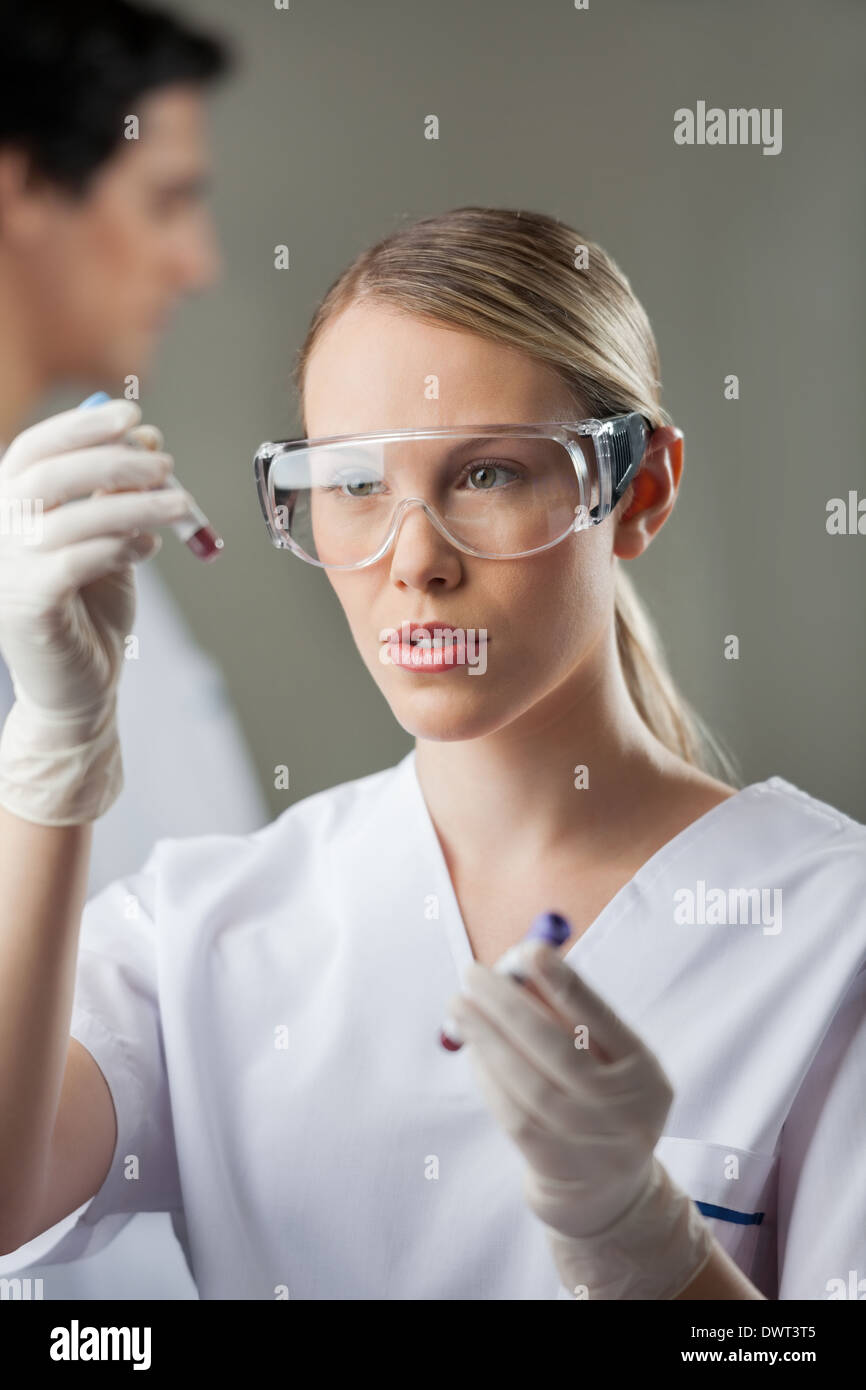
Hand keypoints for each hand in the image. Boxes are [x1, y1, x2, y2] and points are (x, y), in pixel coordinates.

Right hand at [0, 399, 190, 823]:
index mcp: (10, 508)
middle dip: (114, 461)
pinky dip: (118, 546)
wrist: (78, 688)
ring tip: (179, 505)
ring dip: (134, 504)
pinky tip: (149, 549)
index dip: (80, 427)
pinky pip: (74, 561)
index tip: (132, 416)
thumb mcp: (109, 537)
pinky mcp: (28, 607)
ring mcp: (7, 571)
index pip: (33, 450)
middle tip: (167, 465)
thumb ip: (118, 493)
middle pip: (49, 476)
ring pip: (72, 518)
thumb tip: (147, 437)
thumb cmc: (90, 609)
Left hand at [447, 942, 713, 1298]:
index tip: (530, 952)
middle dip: (509, 1007)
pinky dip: (489, 1079)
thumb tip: (519, 968)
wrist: (605, 1190)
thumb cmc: (597, 1101)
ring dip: (488, 1039)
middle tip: (473, 974)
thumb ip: (571, 1018)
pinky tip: (472, 1051)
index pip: (603, 1020)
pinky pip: (515, 1116)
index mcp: (643, 1070)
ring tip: (459, 1007)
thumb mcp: (605, 1061)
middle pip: (560, 1051)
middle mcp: (626, 1109)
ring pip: (531, 1085)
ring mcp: (594, 1145)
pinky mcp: (557, 1167)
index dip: (566, 984)